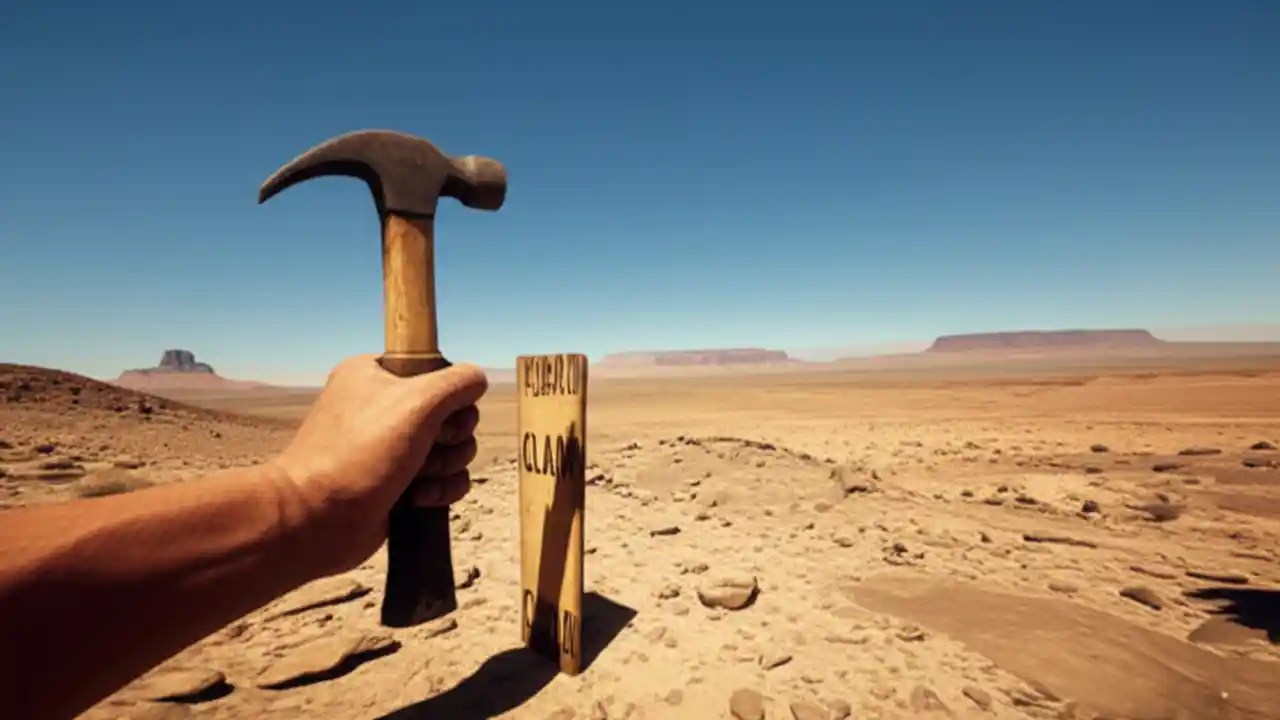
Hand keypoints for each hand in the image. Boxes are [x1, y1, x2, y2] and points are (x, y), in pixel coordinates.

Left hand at [272, 354, 488, 574]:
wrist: (317, 518)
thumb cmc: (362, 451)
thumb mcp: (419, 401)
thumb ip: (458, 382)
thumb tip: (478, 380)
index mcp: (375, 374)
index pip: (439, 372)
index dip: (449, 394)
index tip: (440, 411)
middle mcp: (382, 407)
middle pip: (453, 412)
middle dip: (453, 436)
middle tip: (431, 447)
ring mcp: (391, 447)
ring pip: (453, 448)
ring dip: (448, 465)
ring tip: (422, 478)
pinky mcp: (399, 483)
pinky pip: (444, 479)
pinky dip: (441, 489)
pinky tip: (419, 498)